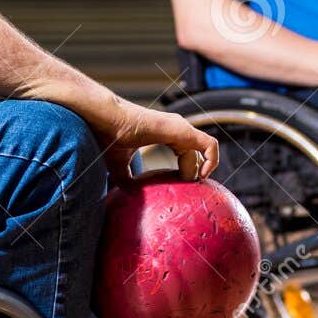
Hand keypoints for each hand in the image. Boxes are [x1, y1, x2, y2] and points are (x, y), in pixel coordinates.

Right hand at [84, 95, 220, 183]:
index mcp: (166, 133)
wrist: (105, 121)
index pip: (187, 153)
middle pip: (195, 154)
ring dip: (200, 169)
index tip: (178, 186)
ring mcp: (181, 127)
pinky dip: (212, 160)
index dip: (187, 170)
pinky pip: (209, 145)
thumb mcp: (119, 165)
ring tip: (189, 183)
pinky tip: (201, 175)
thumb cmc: (110, 138)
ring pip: (204, 150)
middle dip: (193, 174)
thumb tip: (125, 196)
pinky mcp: (183, 130)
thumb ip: (126, 179)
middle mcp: (176, 128)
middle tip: (183, 190)